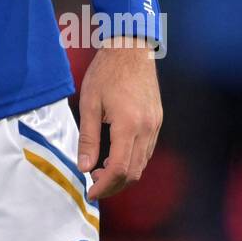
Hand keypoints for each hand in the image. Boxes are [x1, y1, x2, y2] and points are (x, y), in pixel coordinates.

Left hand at [77, 38, 162, 200]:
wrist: (130, 49)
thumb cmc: (106, 72)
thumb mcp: (89, 103)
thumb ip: (88, 138)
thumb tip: (83, 167)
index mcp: (128, 125)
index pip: (119, 169)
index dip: (104, 186)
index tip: (90, 192)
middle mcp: (146, 129)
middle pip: (134, 172)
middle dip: (113, 185)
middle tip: (93, 185)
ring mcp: (155, 126)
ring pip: (142, 164)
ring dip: (123, 175)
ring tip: (100, 172)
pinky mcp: (157, 121)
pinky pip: (146, 151)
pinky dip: (132, 161)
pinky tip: (115, 157)